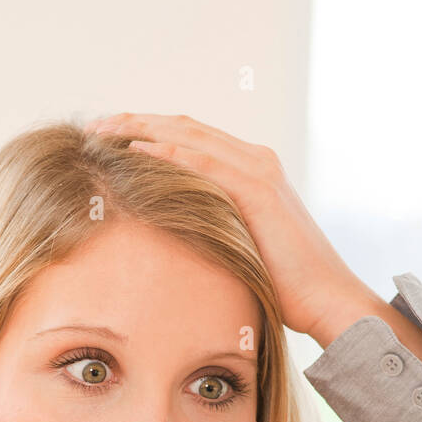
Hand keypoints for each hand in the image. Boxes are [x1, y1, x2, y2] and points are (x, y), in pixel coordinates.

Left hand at [82, 111, 377, 338]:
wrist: (327, 298)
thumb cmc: (287, 286)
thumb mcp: (241, 247)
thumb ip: (215, 230)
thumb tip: (179, 243)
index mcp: (251, 170)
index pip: (191, 138)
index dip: (148, 132)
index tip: (109, 138)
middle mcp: (254, 160)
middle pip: (184, 127)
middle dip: (135, 122)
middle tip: (93, 126)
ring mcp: (257, 170)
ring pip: (188, 136)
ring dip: (140, 129)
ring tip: (101, 132)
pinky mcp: (257, 189)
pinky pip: (203, 162)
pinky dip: (167, 153)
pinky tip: (134, 151)